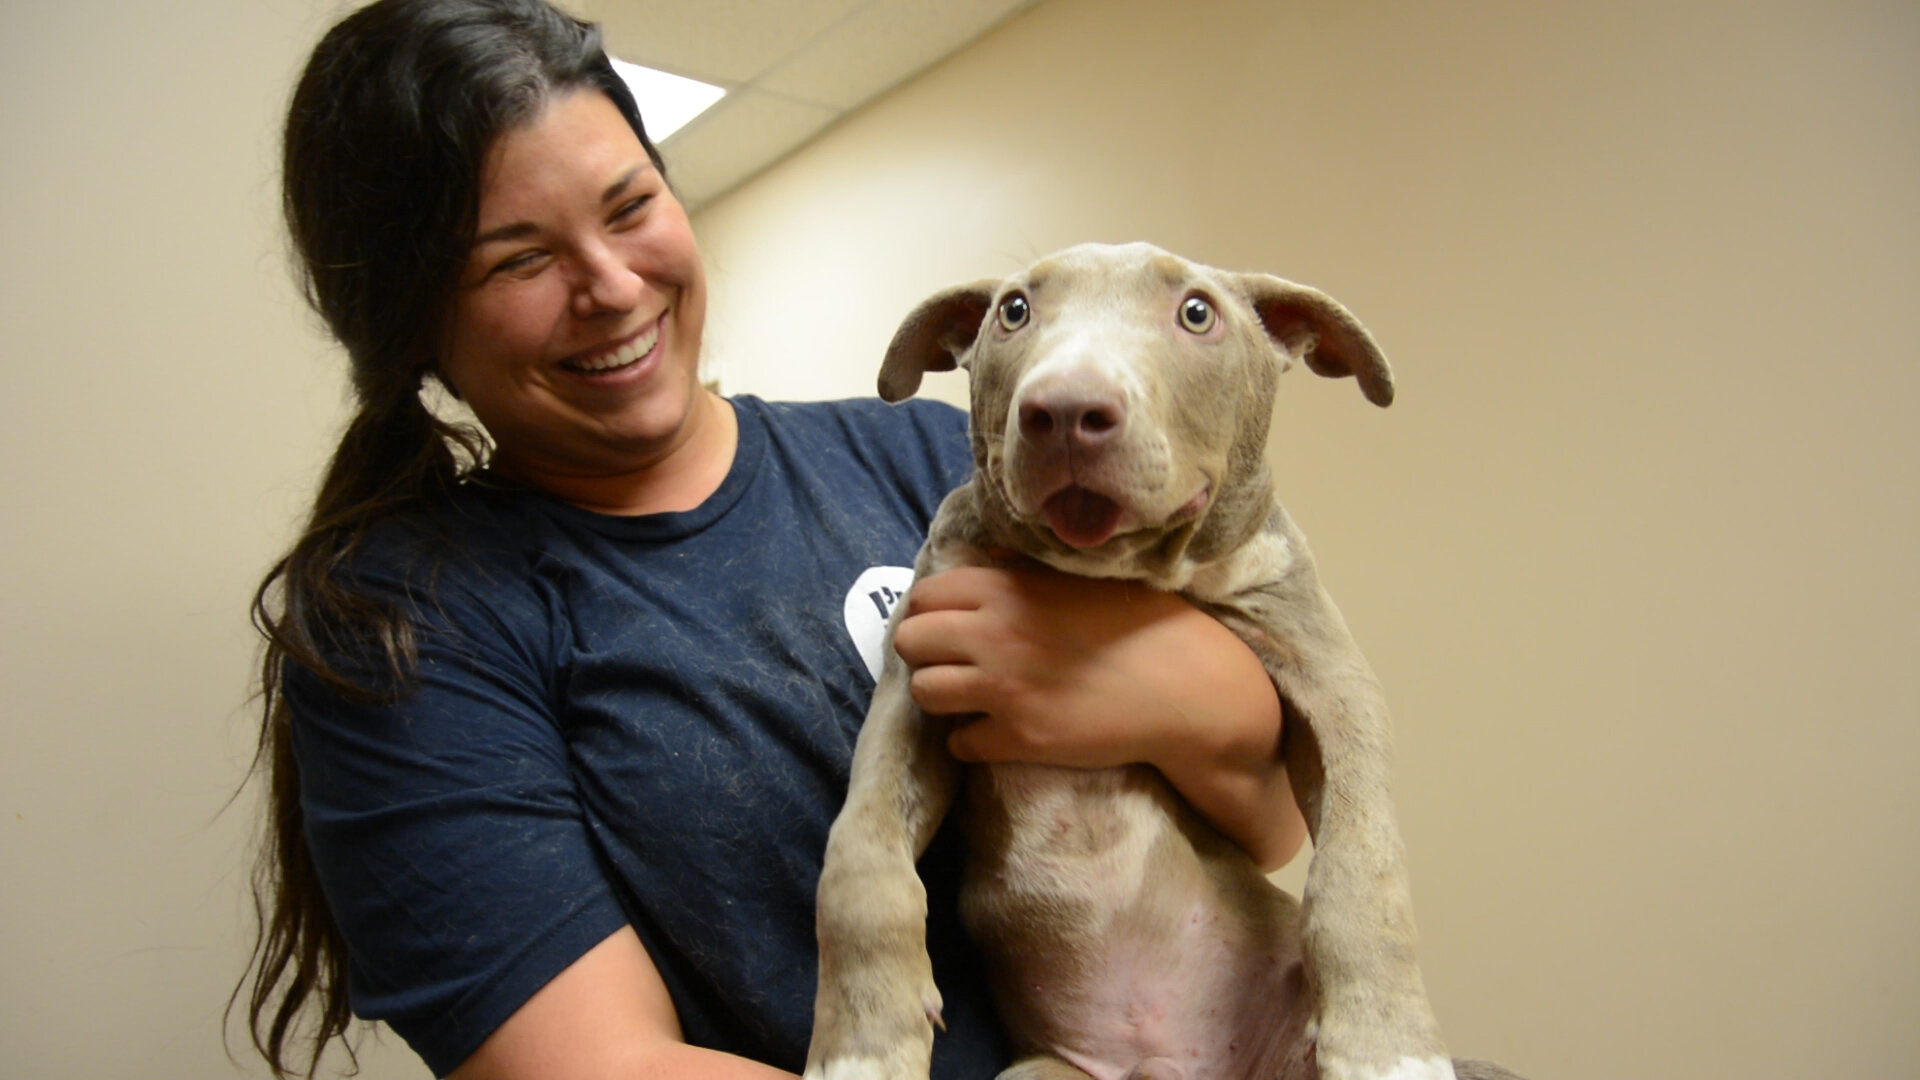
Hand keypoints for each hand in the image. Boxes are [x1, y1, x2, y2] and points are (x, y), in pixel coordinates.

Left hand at [890, 562, 1305, 868]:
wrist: (1185, 685)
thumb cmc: (1138, 623)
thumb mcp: (1076, 579)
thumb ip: (1019, 567)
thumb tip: (977, 557)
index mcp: (1006, 590)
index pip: (924, 595)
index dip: (930, 612)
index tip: (949, 626)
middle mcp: (995, 636)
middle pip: (910, 642)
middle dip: (925, 653)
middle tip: (954, 663)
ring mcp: (1004, 690)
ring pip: (924, 694)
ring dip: (942, 697)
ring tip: (971, 699)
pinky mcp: (1021, 738)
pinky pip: (960, 745)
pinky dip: (972, 741)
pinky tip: (998, 732)